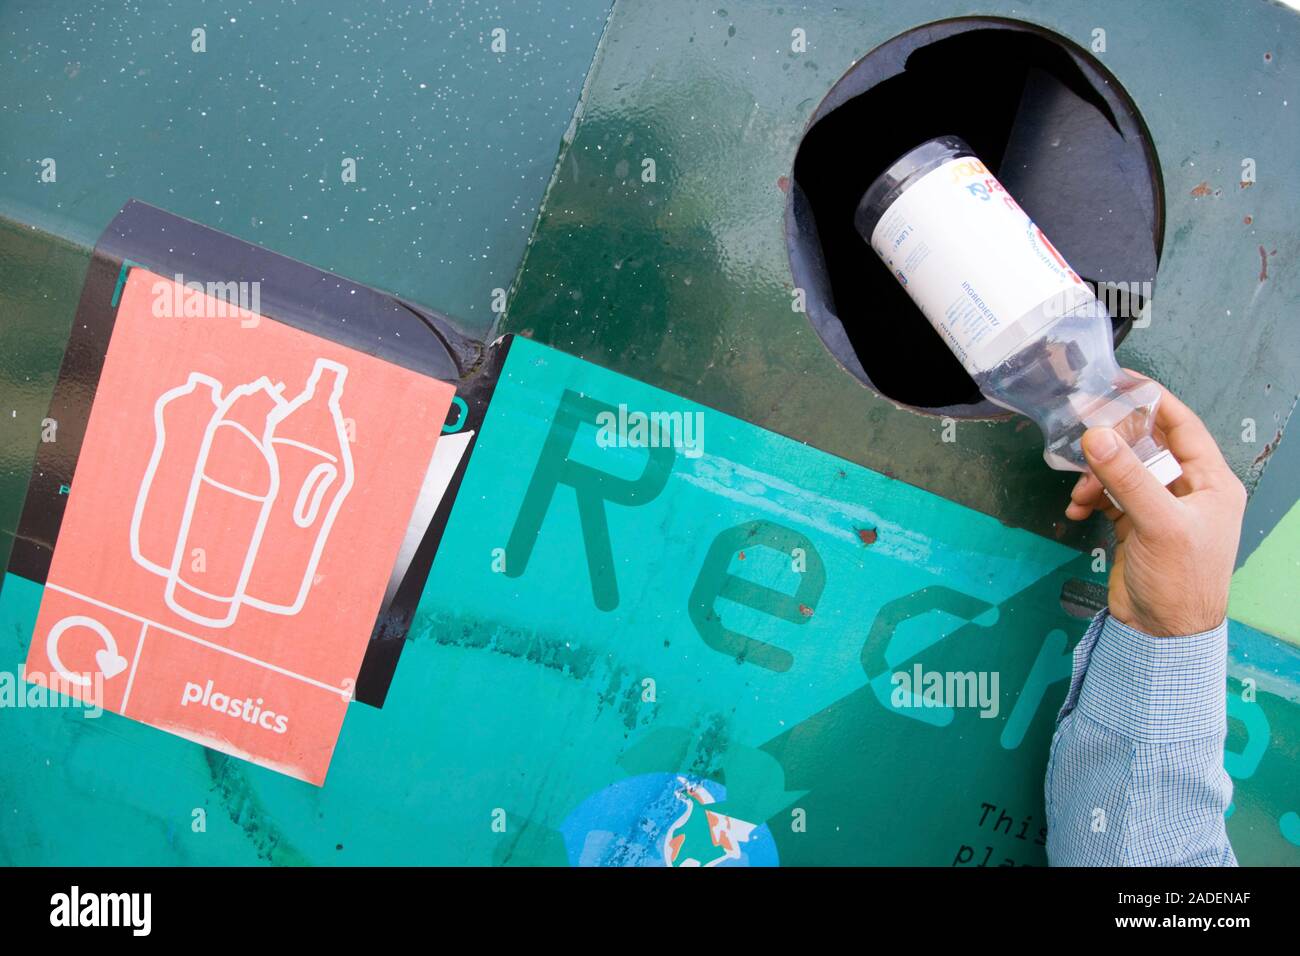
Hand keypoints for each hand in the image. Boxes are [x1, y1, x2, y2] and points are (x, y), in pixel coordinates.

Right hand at [1065, 377, 1246, 636]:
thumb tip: (1097, 436)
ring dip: (1097, 476)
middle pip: (1147, 447)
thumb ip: (1127, 478)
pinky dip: (1091, 498)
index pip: (1183, 427)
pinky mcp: (1135, 526)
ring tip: (1081, 491)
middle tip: (1083, 429)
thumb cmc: (1181, 583)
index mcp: (1211, 483)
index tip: (1122, 383)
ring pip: (1122, 471)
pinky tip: (1078, 509)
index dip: (1154, 402)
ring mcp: (1160, 508)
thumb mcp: (1158, 525)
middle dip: (1114, 443)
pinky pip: (1109, 497)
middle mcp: (1188, 491)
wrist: (1163, 636)